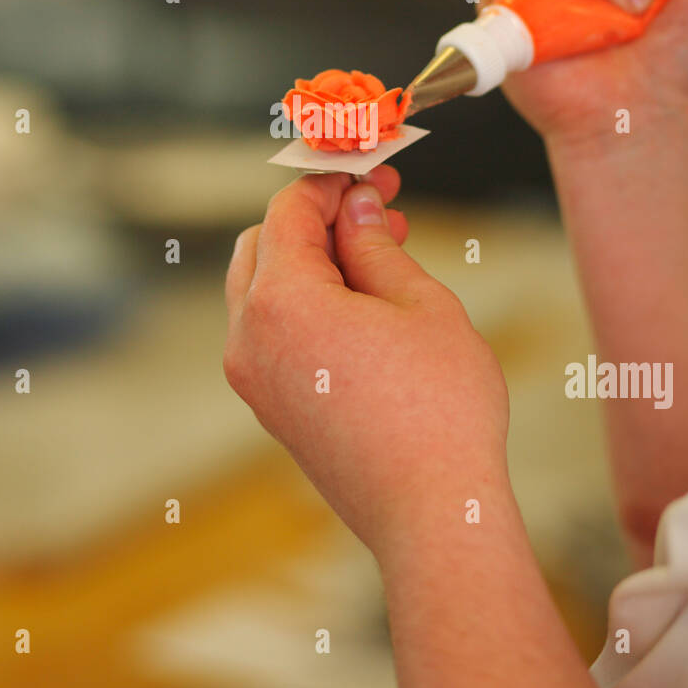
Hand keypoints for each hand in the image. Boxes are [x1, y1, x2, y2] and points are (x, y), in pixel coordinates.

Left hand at [224, 167, 508, 561]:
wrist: (432, 514)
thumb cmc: (438, 410)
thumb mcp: (420, 303)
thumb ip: (376, 244)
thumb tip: (356, 208)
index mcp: (279, 301)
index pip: (288, 211)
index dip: (332, 182)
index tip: (376, 174)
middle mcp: (248, 337)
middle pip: (263, 245)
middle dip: (317, 219)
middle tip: (380, 210)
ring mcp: (253, 379)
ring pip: (263, 289)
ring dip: (313, 261)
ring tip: (382, 255)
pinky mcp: (271, 408)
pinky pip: (273, 333)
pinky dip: (308, 304)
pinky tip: (365, 307)